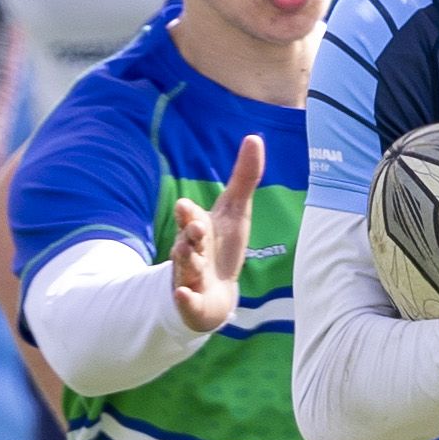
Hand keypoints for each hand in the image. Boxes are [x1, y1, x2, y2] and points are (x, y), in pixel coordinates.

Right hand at [172, 133, 262, 333]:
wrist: (215, 292)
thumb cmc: (222, 246)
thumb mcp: (235, 211)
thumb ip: (244, 177)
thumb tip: (255, 137)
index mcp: (197, 229)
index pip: (190, 217)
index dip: (189, 212)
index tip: (187, 206)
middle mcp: (190, 251)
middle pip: (186, 241)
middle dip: (189, 235)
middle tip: (195, 228)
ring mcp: (190, 277)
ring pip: (184, 268)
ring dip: (186, 261)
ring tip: (187, 254)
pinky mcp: (193, 302)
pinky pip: (186, 301)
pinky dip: (184, 298)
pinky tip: (183, 294)